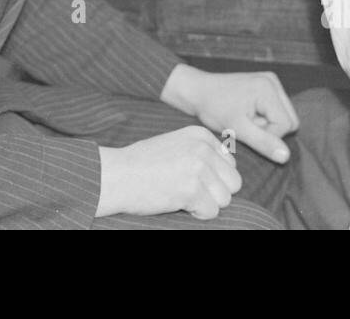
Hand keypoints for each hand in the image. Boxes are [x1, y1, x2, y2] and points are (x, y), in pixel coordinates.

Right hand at [96, 126, 241, 219]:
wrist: (115, 176)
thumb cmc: (142, 164)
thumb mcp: (175, 145)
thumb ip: (202, 151)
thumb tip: (232, 167)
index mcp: (200, 135)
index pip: (230, 165)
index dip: (213, 178)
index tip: (190, 178)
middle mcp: (202, 148)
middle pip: (233, 183)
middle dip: (215, 192)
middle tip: (190, 191)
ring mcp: (197, 168)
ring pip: (225, 199)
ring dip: (206, 204)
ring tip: (181, 195)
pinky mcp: (191, 190)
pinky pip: (211, 212)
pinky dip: (196, 214)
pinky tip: (176, 202)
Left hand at [160, 65, 297, 163]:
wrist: (197, 91)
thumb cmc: (213, 108)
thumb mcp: (237, 128)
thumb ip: (263, 142)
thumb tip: (286, 156)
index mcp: (268, 87)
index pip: (286, 124)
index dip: (268, 135)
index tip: (246, 130)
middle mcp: (273, 81)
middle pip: (290, 120)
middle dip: (269, 129)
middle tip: (245, 125)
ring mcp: (270, 82)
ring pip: (284, 117)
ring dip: (266, 125)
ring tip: (244, 119)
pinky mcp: (266, 86)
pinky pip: (277, 111)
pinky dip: (263, 118)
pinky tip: (246, 114)